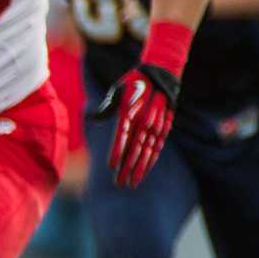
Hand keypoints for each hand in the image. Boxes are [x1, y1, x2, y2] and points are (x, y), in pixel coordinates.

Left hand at [96, 63, 180, 187]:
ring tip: (133, 182)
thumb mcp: (117, 90)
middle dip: (127, 167)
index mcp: (130, 111)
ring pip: (147, 150)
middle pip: (134, 147)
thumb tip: (94, 118)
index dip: (117, 150)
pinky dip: (152, 159)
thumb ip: (107, 107)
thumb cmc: (132, 83)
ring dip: (140, 167)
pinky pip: (158, 146)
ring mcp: (155, 125)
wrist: (161, 74)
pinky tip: (145, 170)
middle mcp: (143, 120)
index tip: (111, 165)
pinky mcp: (164, 127)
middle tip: (119, 183)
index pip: (122, 135)